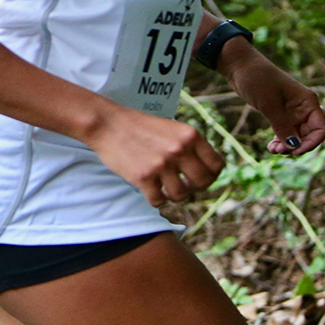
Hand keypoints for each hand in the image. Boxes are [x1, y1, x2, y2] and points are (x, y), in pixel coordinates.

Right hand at [86, 105, 224, 206]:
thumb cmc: (139, 127)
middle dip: (194, 187)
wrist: (108, 123)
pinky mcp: (144, 177)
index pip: (217, 165)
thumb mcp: (171, 128)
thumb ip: (189, 146)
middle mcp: (179, 150)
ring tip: (165, 188)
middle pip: (203, 183)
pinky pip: (159, 201)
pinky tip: (150, 190)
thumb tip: (207, 172)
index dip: (211, 175)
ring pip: (181, 196)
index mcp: (190, 135)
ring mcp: (162, 164)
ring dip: (174, 195)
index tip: (199, 176)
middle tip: (183, 185)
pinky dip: (156, 199)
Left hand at [224, 47, 324, 155]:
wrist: (239, 66)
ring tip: (273, 150)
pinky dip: (281, 140)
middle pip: (310, 134)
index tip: (295, 151)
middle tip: (279, 151)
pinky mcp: (279, 114)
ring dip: (287, 145)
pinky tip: (271, 146)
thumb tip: (294, 146)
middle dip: (297, 146)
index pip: (322, 128)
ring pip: (297, 136)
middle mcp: (303, 107)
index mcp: (308, 101)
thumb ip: (282, 126)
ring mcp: (292, 112)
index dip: (313, 143)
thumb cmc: (256, 79)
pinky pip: (286, 132)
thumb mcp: (269, 104)